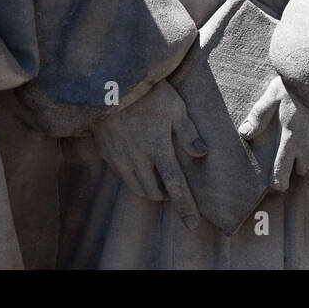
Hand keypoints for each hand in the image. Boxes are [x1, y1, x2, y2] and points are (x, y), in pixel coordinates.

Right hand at [91, 80, 206, 228]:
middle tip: (172, 188)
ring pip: (137, 188)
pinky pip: (122, 176)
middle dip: (166, 195)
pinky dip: (133, 178)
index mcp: (158, 148)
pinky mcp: (106, 153)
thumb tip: (201, 154)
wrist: (110, 83)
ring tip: (156, 178)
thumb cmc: (148, 92)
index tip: (192, 224)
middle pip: (154, 192)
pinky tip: (137, 165)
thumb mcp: (175, 107)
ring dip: (149, 188)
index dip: (184, 206)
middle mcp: (138, 159)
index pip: (175, 186)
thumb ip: (188, 133)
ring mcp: (120, 157)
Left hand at [240, 76, 308, 191]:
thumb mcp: (273, 95)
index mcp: (290, 140)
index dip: (277, 183)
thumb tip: (244, 133)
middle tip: (298, 138)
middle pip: (302, 169)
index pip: (281, 175)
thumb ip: (258, 116)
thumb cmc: (298, 84)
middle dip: (299, 160)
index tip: (276, 185)